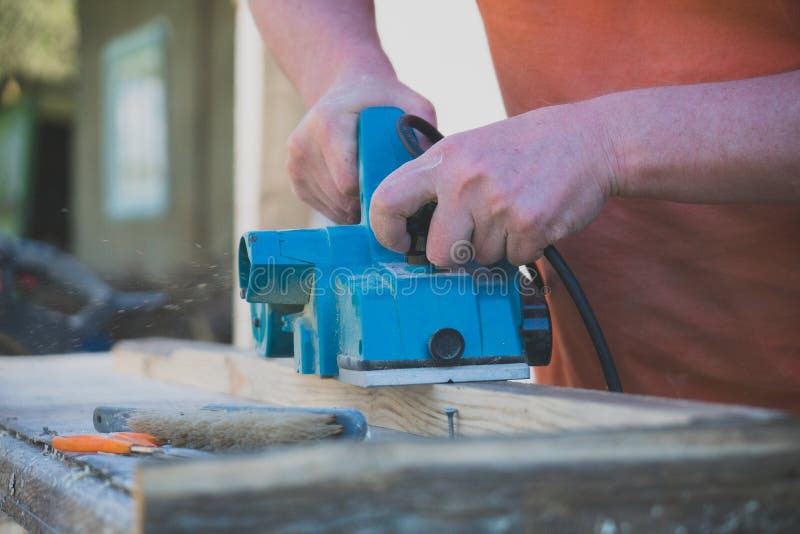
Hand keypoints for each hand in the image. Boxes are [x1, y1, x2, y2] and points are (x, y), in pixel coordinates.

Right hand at [287, 74, 435, 222]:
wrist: (347, 90)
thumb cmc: (383, 100)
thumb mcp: (409, 102)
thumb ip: (423, 127)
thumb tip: (427, 169)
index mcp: (327, 124)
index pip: (348, 182)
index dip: (375, 192)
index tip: (394, 187)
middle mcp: (303, 144)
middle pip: (340, 199)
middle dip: (369, 203)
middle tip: (390, 192)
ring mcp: (294, 162)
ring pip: (332, 207)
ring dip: (357, 208)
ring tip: (376, 189)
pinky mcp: (294, 177)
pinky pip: (324, 207)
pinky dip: (344, 207)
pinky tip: (360, 191)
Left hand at [369, 102, 620, 265]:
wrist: (591, 140)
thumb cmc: (529, 146)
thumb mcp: (472, 148)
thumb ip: (439, 181)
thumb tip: (412, 230)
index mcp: (444, 158)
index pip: (387, 200)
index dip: (387, 232)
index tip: (401, 242)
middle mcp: (465, 180)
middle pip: (439, 252)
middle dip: (456, 254)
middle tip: (474, 235)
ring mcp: (497, 204)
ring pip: (479, 259)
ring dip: (496, 247)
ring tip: (512, 212)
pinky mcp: (529, 225)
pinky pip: (513, 260)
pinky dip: (523, 248)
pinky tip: (533, 218)